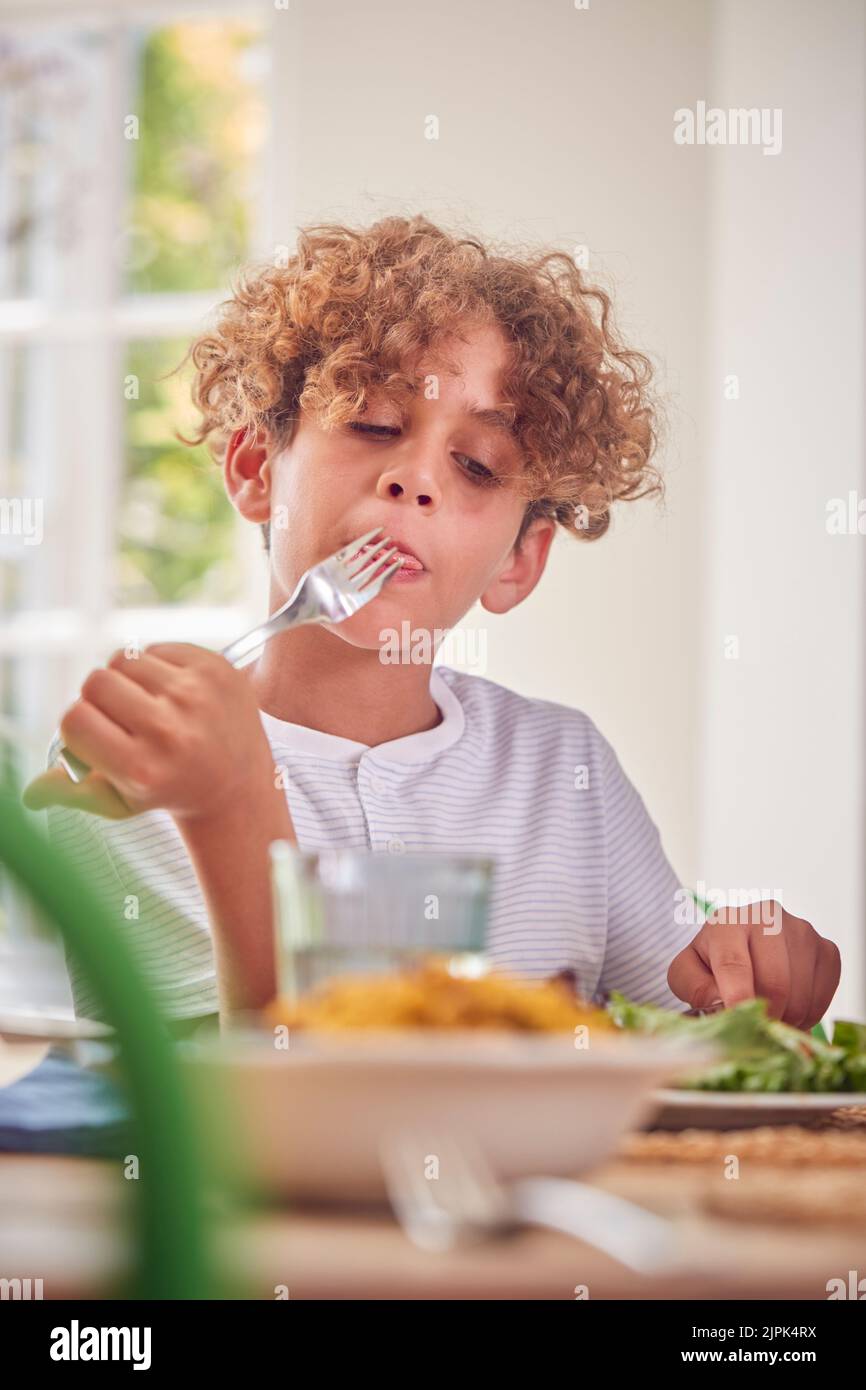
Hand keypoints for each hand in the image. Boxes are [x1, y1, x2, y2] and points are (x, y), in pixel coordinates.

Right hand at [23, 643, 274, 823]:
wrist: (238, 783)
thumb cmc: (167, 790)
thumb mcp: (118, 801)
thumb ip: (70, 793)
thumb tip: (28, 793)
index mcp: (142, 768)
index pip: (74, 719)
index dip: (77, 725)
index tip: (95, 736)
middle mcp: (171, 731)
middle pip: (95, 682)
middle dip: (99, 698)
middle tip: (120, 718)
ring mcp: (197, 695)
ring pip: (124, 660)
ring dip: (126, 679)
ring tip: (145, 704)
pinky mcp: (215, 668)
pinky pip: (156, 648)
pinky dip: (155, 666)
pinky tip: (171, 693)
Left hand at [668, 902, 840, 1029]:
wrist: (742, 951)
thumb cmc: (711, 965)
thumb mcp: (687, 974)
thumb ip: (694, 988)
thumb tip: (721, 1004)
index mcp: (727, 921)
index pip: (733, 961)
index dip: (738, 995)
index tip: (740, 1018)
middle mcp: (768, 917)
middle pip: (775, 982)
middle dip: (765, 1016)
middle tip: (756, 1029)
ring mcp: (802, 931)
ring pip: (800, 995)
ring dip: (785, 1018)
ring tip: (769, 1015)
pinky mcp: (826, 949)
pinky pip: (823, 996)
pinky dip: (807, 1014)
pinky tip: (789, 1006)